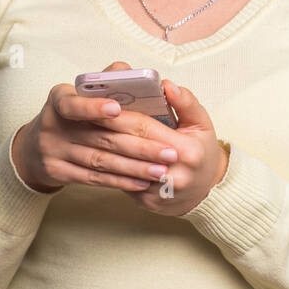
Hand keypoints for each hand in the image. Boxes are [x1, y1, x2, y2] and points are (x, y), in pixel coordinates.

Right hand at [11, 61, 180, 193]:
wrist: (35, 148)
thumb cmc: (70, 115)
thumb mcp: (79, 93)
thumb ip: (104, 80)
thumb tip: (128, 70)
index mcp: (58, 99)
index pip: (73, 104)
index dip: (94, 107)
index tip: (116, 109)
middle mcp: (52, 125)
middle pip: (100, 137)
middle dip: (139, 145)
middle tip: (169, 151)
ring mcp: (52, 151)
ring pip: (101, 161)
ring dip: (135, 167)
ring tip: (162, 169)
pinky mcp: (58, 173)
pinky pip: (93, 178)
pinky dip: (120, 180)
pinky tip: (142, 182)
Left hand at [89, 75, 227, 216]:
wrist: (206, 190)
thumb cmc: (201, 151)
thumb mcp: (202, 123)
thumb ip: (186, 103)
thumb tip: (166, 85)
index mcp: (186, 151)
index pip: (144, 128)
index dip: (119, 115)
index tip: (99, 103)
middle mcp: (172, 175)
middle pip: (128, 147)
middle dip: (103, 129)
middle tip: (81, 115)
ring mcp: (158, 192)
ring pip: (121, 167)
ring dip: (100, 149)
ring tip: (82, 133)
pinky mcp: (146, 202)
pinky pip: (122, 181)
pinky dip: (108, 167)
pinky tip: (94, 154)